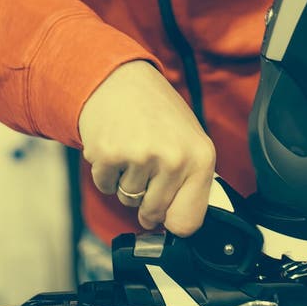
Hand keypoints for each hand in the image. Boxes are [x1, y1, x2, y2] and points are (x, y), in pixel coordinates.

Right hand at [78, 61, 215, 236]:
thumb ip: (189, 182)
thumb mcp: (188, 140)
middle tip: (146, 162)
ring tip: (132, 146)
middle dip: (145, 196)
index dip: (173, 221)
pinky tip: (115, 144)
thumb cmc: (156, 111)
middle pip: (153, 214)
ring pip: (128, 200)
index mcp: (201, 157)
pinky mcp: (109, 155)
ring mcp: (141, 157)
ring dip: (125, 180)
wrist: (119, 79)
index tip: (167, 211)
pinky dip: (106, 173)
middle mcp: (174, 158)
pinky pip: (105, 187)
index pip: (189, 221)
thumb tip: (176, 227)